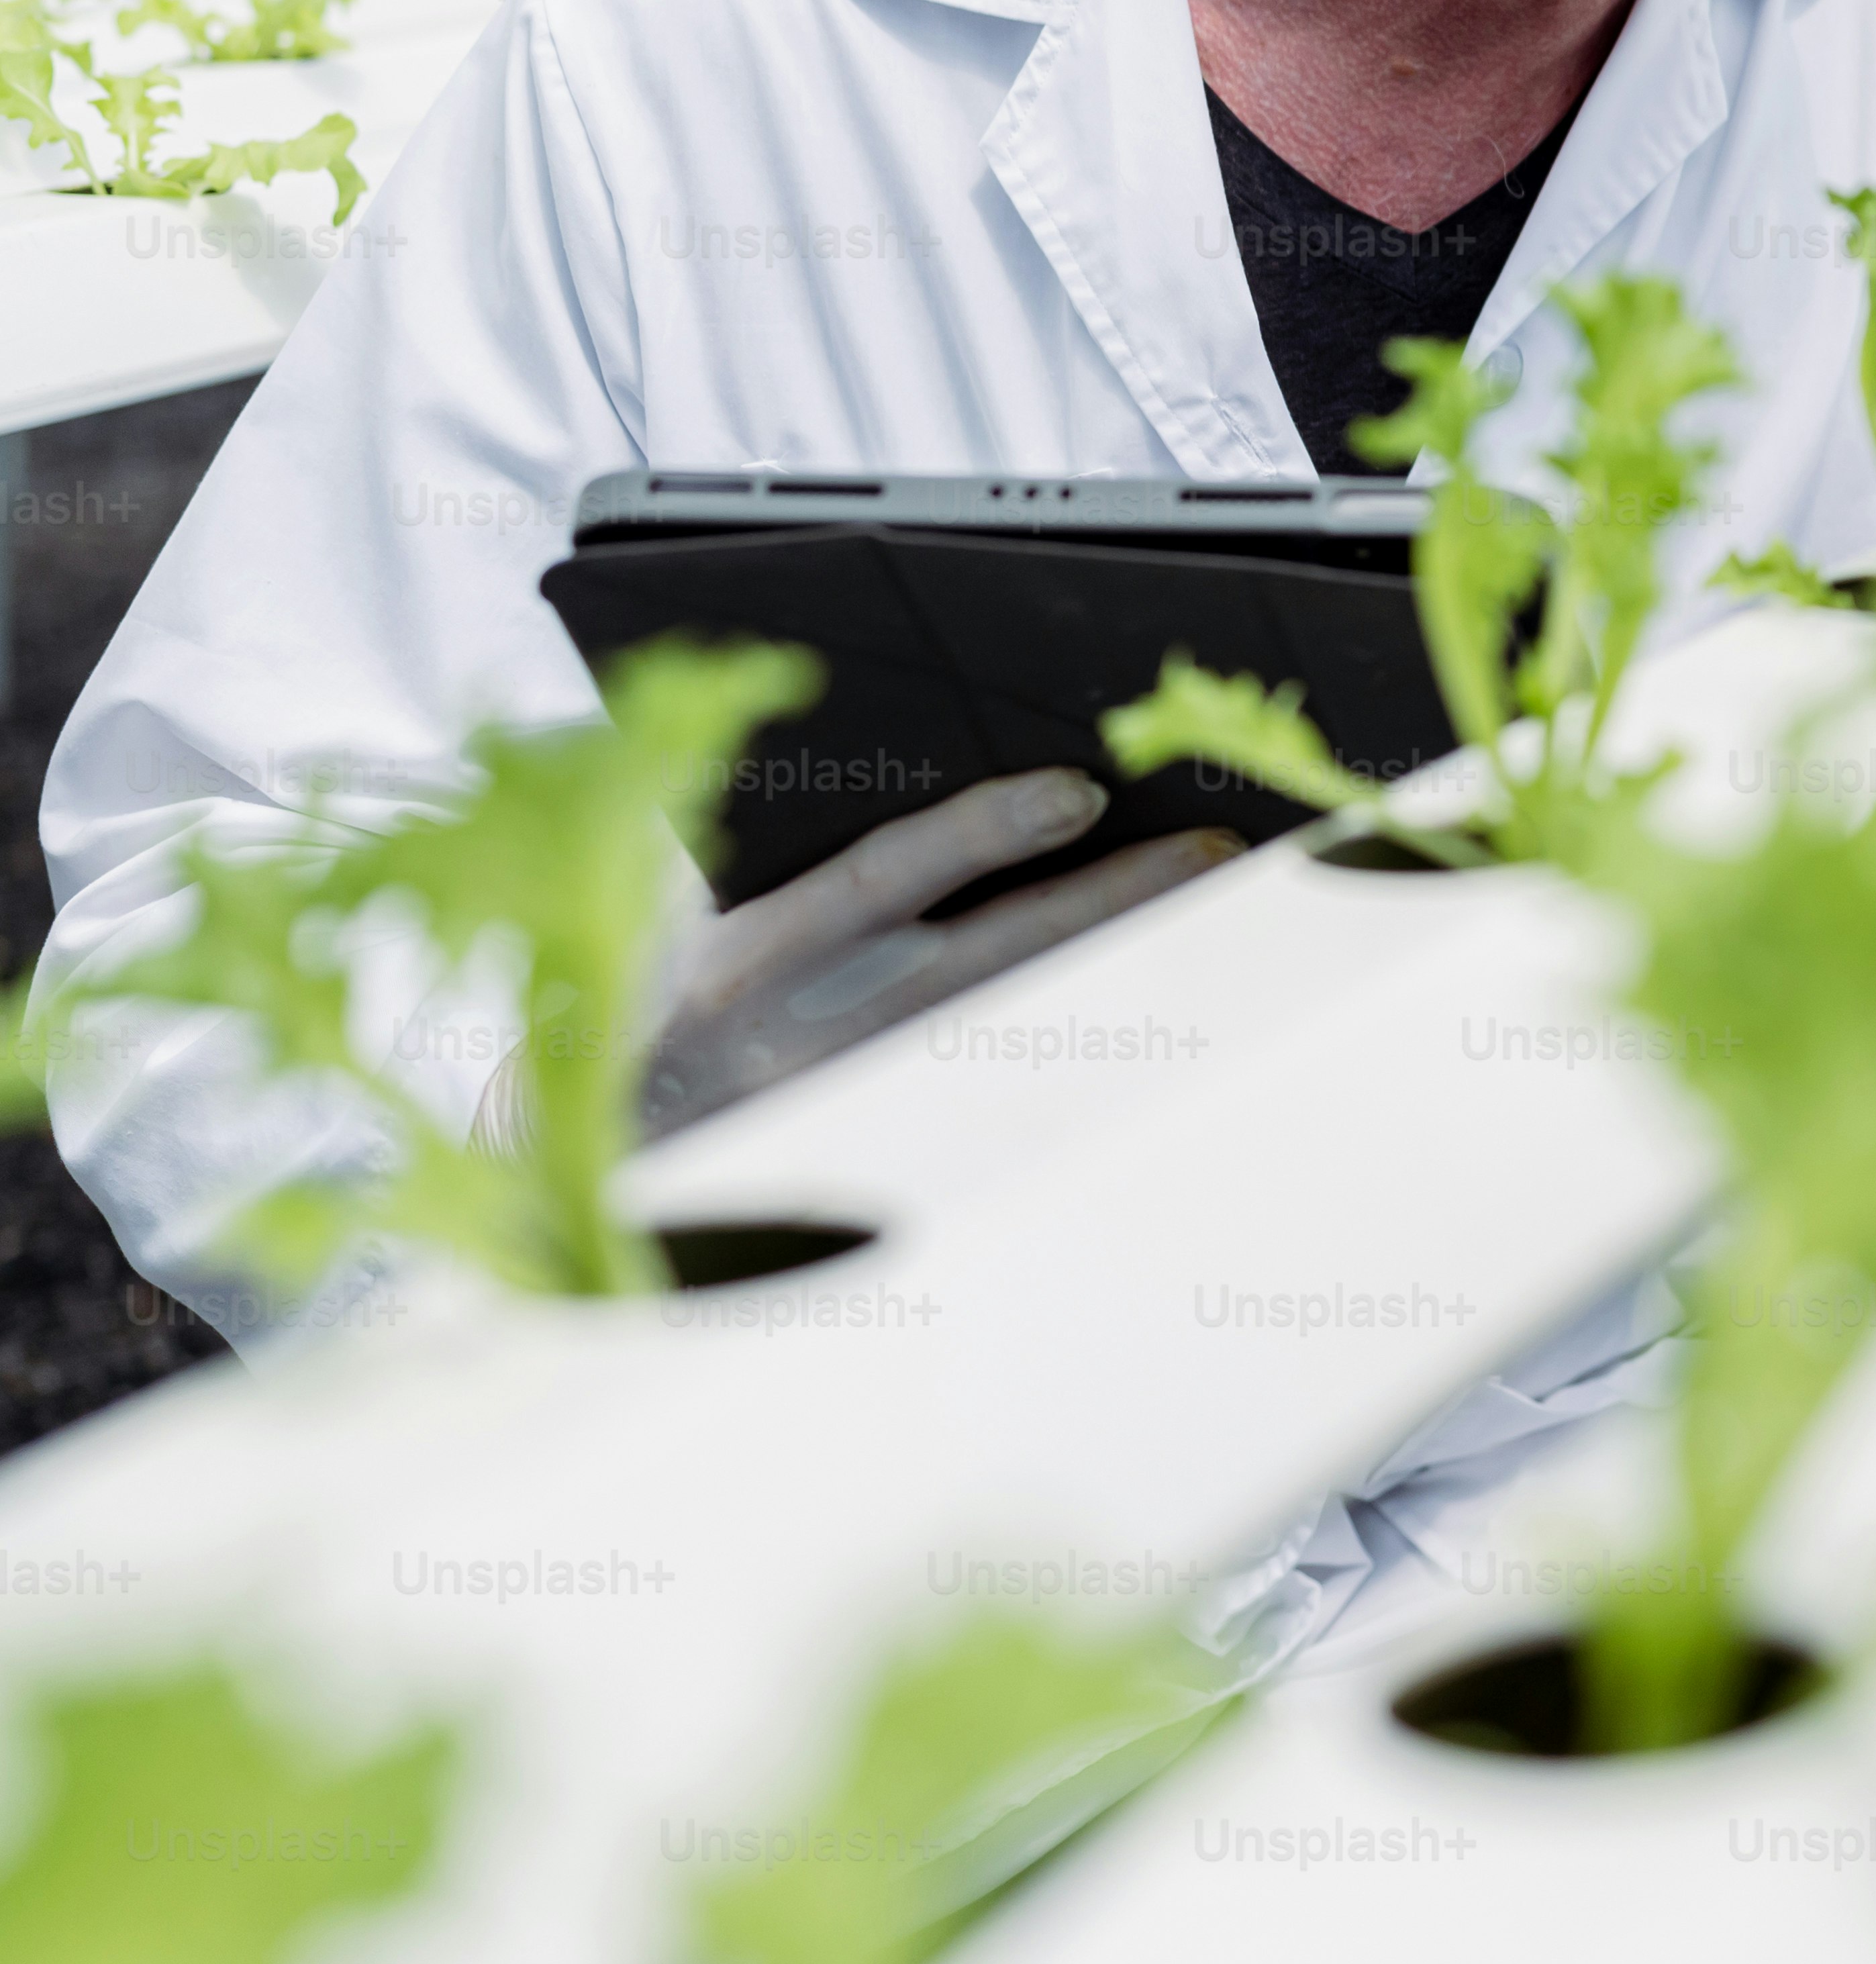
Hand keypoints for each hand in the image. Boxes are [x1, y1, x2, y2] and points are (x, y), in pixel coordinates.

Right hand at [476, 771, 1241, 1149]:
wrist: (576, 1174)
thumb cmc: (625, 1028)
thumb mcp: (655, 937)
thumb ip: (746, 872)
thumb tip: (889, 789)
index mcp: (745, 960)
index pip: (885, 876)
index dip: (984, 832)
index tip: (1078, 793)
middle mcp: (808, 1035)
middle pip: (994, 956)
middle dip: (1109, 901)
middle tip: (1211, 854)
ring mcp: (853, 1102)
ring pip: (1022, 1027)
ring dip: (1122, 975)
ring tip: (1211, 919)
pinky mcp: (885, 1155)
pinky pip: (1011, 1092)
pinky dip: (1090, 1049)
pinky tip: (1155, 1007)